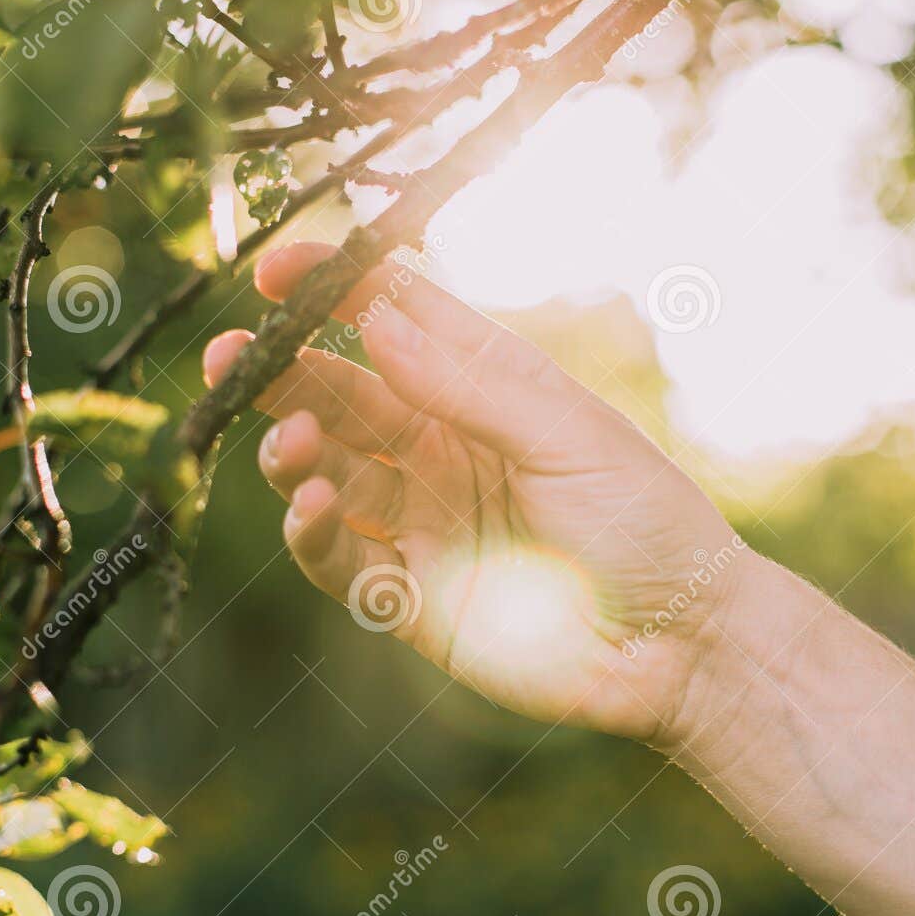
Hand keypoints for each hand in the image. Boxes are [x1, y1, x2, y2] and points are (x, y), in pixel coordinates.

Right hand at [203, 242, 753, 741]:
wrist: (680, 643)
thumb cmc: (647, 522)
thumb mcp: (568, 436)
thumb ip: (469, 387)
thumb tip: (373, 323)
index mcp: (485, 391)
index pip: (394, 322)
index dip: (333, 292)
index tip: (276, 272)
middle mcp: (441, 448)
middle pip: (341, 394)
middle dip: (282, 370)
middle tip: (235, 357)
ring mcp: (421, 521)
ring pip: (325, 471)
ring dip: (292, 448)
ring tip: (293, 439)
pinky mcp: (408, 597)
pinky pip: (336, 558)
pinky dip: (308, 530)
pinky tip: (310, 504)